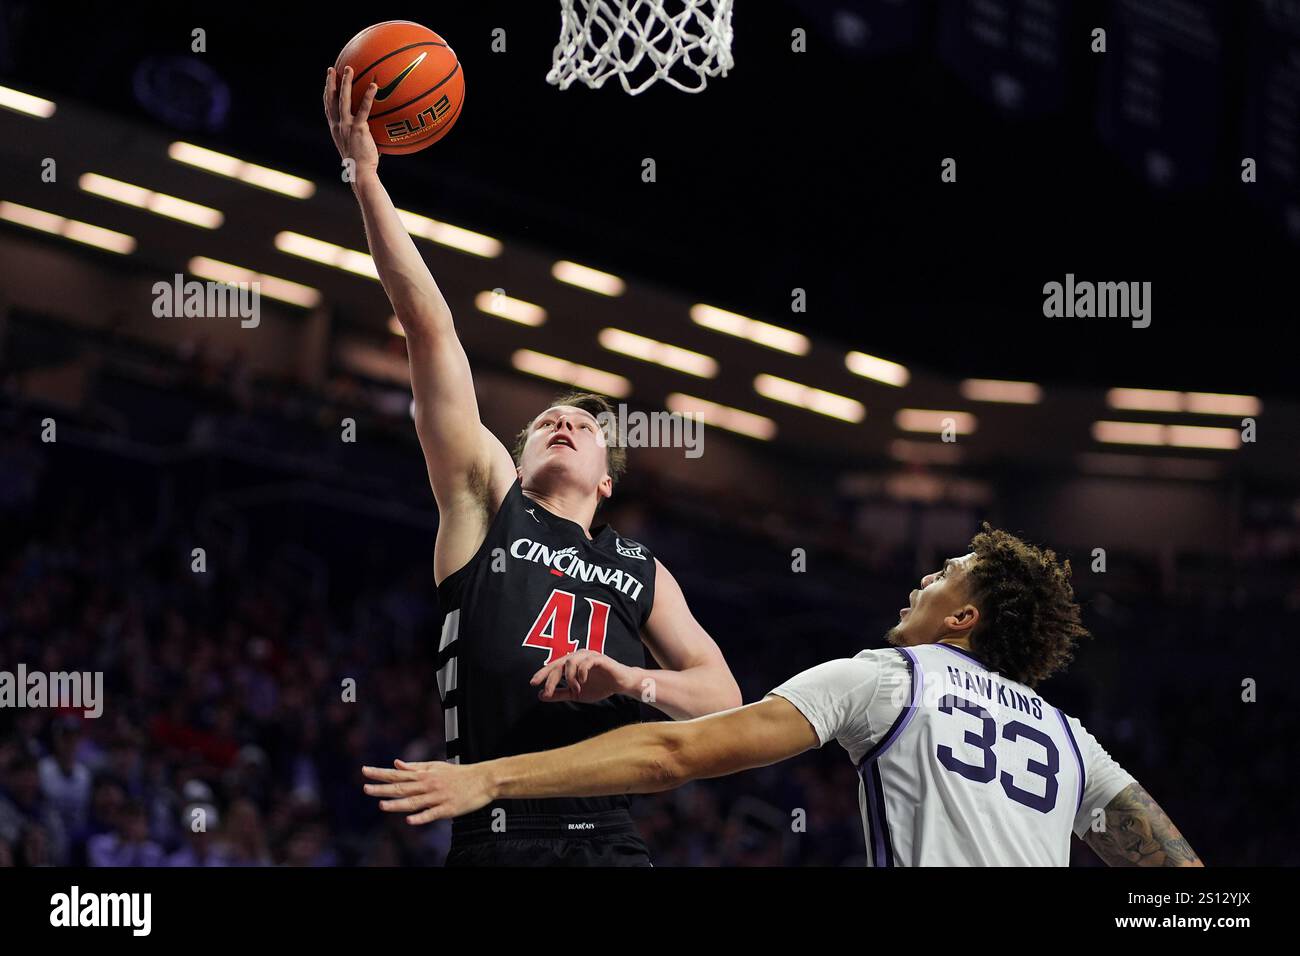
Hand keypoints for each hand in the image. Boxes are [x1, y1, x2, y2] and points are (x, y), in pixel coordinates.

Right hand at [323, 65, 379, 178]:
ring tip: (349, 69)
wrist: (360, 173)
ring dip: (345, 82)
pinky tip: (374, 86)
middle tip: (331, 69)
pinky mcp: (358, 129)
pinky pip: (363, 109)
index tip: (327, 83)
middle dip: (331, 83)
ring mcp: (346, 126)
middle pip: (331, 99)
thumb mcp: (357, 148)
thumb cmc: (362, 164)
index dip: (326, 94)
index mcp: (335, 129)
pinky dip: (368, 96)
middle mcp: (338, 125)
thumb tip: (374, 133)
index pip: (328, 108)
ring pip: (343, 100)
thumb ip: (361, 137)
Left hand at [362, 759, 493, 824]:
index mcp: (425, 774)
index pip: (398, 773)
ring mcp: (437, 797)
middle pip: (402, 787)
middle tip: (365, 789)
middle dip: (383, 788)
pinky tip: (410, 820)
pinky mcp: (447, 808)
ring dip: (397, 804)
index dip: (381, 773)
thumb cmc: (459, 774)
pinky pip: (432, 814)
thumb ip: (416, 767)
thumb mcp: (436, 766)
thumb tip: (396, 763)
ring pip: (414, 801)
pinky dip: (421, 817)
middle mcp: (428, 785)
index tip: (365, 771)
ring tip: (382, 805)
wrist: (484, 779)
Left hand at [530, 650, 639, 703]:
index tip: (532, 684)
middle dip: (550, 678)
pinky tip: (582, 682)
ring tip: (574, 689)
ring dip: (569, 678)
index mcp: (571, 663)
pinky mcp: (600, 658)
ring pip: (570, 661)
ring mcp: (589, 656)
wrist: (620, 685)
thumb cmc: (599, 686)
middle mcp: (578, 656)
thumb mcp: (576, 694)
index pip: (553, 667)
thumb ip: (559, 693)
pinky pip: (586, 662)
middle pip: (558, 664)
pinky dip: (581, 672)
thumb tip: (540, 695)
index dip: (542, 674)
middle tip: (546, 692)